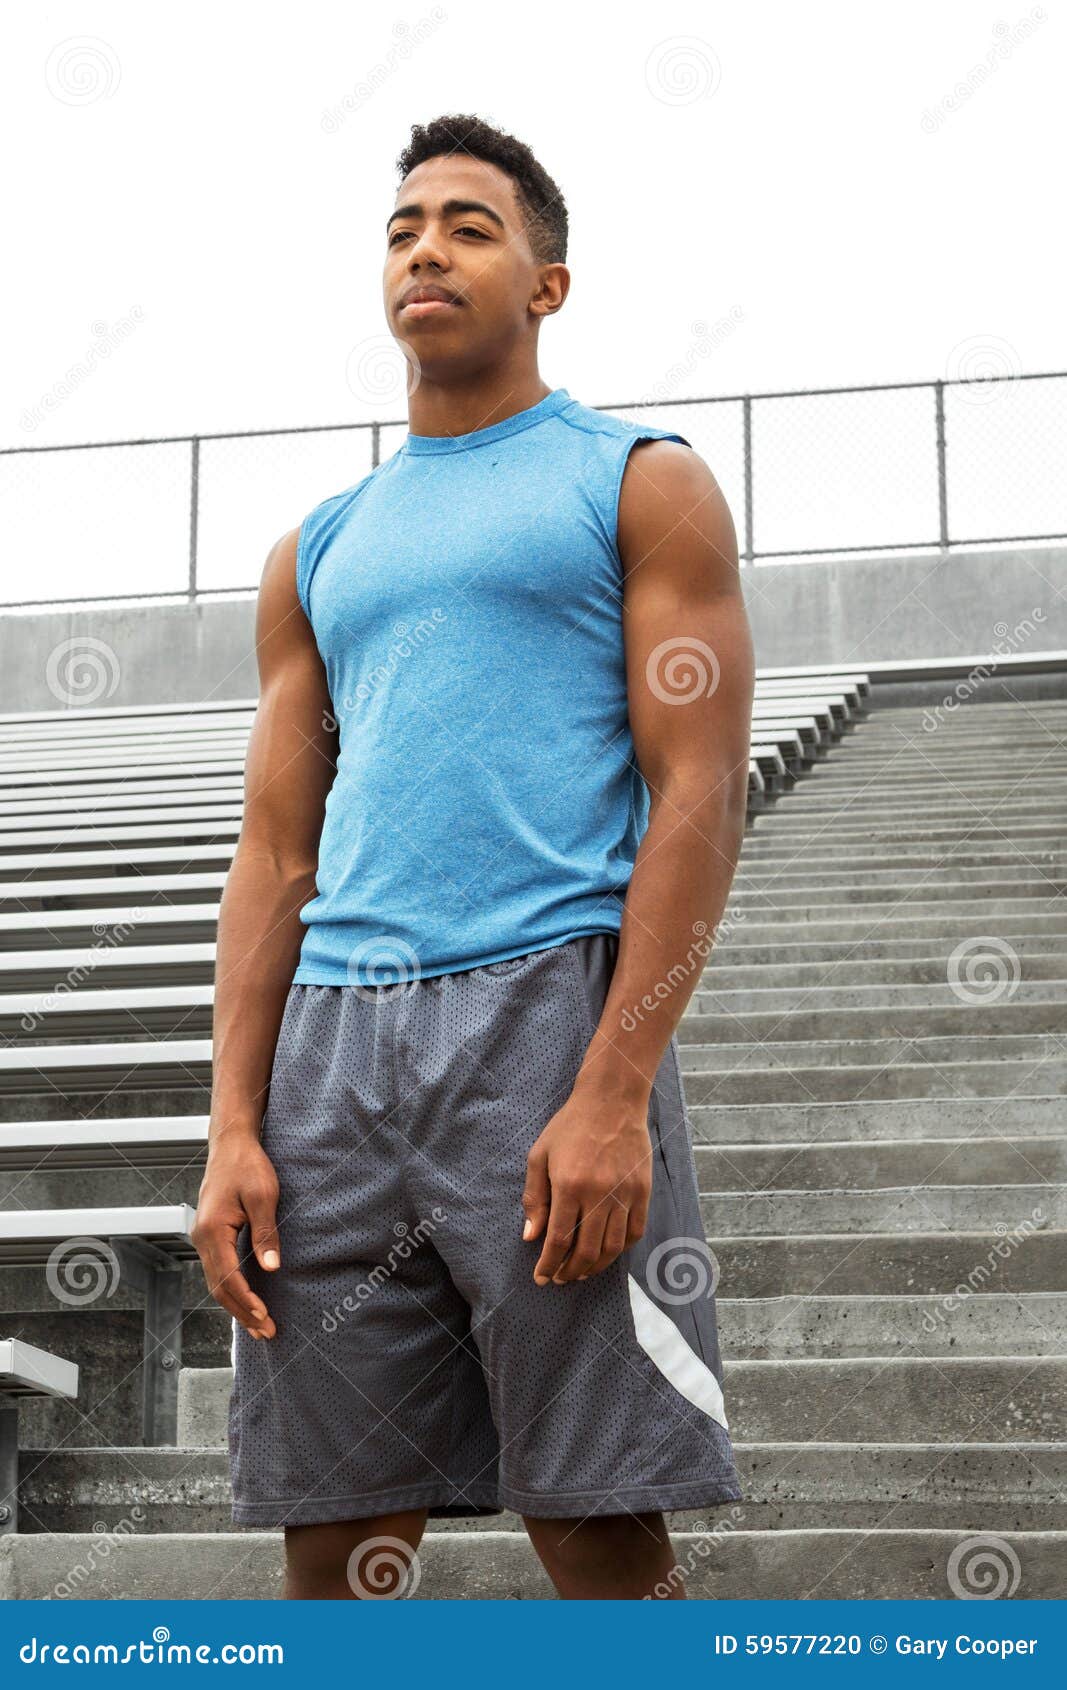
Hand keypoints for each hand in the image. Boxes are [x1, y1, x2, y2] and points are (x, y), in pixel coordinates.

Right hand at [191, 1137, 280, 1337]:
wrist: (231, 1143)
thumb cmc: (248, 1165)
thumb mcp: (264, 1195)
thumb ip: (266, 1233)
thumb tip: (272, 1268)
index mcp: (212, 1230)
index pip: (228, 1278)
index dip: (247, 1301)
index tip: (265, 1318)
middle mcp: (201, 1237)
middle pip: (219, 1287)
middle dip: (242, 1312)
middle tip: (266, 1332)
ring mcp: (203, 1237)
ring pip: (216, 1282)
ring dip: (236, 1305)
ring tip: (258, 1325)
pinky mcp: (210, 1234)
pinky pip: (218, 1269)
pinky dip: (232, 1289)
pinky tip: (247, 1299)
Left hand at [521, 1083, 652, 1284]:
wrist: (611, 1101)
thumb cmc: (570, 1126)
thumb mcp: (539, 1155)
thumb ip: (534, 1198)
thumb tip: (531, 1236)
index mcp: (569, 1185)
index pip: (559, 1240)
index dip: (549, 1265)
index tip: (541, 1278)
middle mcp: (599, 1194)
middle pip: (587, 1251)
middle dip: (571, 1271)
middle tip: (561, 1278)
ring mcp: (625, 1194)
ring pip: (613, 1247)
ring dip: (596, 1266)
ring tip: (582, 1271)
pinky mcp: (643, 1190)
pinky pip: (635, 1231)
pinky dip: (621, 1249)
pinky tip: (607, 1251)